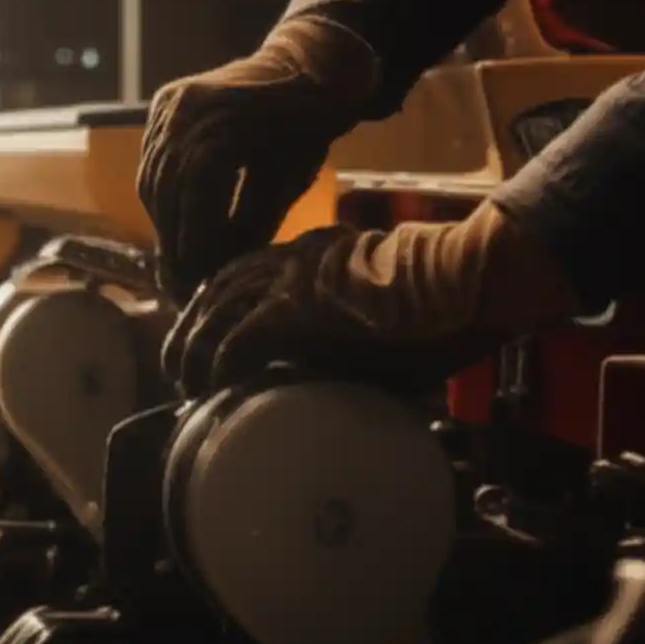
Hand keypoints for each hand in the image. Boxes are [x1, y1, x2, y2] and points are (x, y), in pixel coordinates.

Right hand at [138, 18, 377, 303]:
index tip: (197, 280)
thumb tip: (220, 270)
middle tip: (181, 282)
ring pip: (152, 179)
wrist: (304, 64)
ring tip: (179, 260)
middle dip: (173, 241)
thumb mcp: (288, 179)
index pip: (194, 196)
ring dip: (163, 223)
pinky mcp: (162, 105)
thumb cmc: (306, 126)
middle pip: (165, 190)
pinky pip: (151, 160)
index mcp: (223, 122)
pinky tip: (175, 224)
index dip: (193, 242)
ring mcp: (170, 103)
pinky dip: (160, 196)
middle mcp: (187, 109)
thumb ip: (252, 222)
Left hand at [160, 201, 583, 397]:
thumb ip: (342, 338)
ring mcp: (290, 277)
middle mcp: (291, 258)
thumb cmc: (437, 308)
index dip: (216, 310)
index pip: (242, 276)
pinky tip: (213, 386)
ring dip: (194, 350)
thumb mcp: (376, 322)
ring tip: (186, 386)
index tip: (206, 345)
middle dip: (190, 331)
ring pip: (215, 310)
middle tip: (180, 372)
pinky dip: (220, 363)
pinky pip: (240, 337)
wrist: (465, 280)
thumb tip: (326, 376)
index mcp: (310, 257)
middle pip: (215, 290)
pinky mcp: (295, 305)